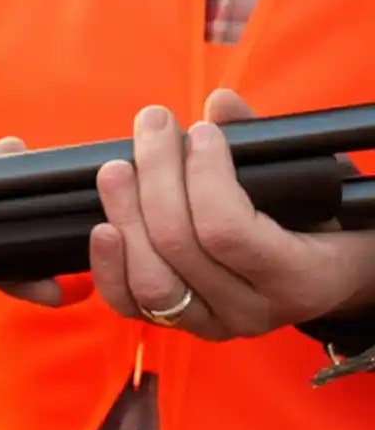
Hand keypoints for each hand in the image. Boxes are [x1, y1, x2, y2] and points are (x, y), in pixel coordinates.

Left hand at [90, 89, 374, 340]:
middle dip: (156, 176)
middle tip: (152, 125)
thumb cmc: (322, 220)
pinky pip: (129, 305)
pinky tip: (103, 226)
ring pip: (149, 280)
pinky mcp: (177, 325)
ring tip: (117, 168)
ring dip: (125, 216)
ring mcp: (210, 324)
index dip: (204, 174)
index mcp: (298, 278)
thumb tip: (220, 104)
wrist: (327, 276)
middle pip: (179, 247)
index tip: (200, 130)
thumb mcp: (315, 181)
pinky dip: (108, 266)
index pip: (228, 230)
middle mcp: (251, 311)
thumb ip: (265, 144)